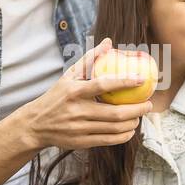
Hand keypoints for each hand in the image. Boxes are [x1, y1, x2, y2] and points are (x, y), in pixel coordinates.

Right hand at [17, 37, 153, 151]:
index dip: (124, 82)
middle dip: (137, 109)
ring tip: (140, 116)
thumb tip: (108, 42)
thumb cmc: (56, 96)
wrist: (35, 125)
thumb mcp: (68, 75)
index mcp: (74, 91)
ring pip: (114, 128)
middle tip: (149, 104)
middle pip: (115, 113)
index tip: (141, 79)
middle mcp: (77, 111)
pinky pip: (108, 140)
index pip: (103, 85)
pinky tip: (130, 130)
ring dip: (133, 123)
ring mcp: (79, 128)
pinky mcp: (81, 142)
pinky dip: (123, 136)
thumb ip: (89, 59)